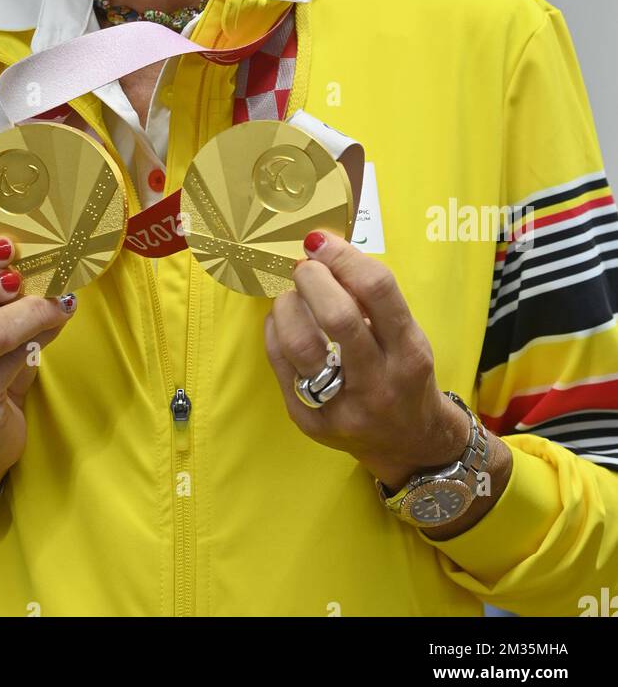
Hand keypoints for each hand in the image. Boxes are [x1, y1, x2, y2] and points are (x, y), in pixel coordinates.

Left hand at [264, 230, 469, 489]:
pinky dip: (275, 331)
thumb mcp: (408, 337)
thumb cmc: (405, 376)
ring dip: (288, 306)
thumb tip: (324, 250)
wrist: (410, 444)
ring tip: (291, 295)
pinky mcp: (310, 421)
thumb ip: (373, 300)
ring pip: (301, 345)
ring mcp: (342, 407)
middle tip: (304, 266)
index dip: (344, 257)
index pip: (378, 290)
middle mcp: (378, 383)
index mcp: (409, 353)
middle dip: (312, 278)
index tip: (321, 241)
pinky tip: (282, 321)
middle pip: (338, 317)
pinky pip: (280, 365)